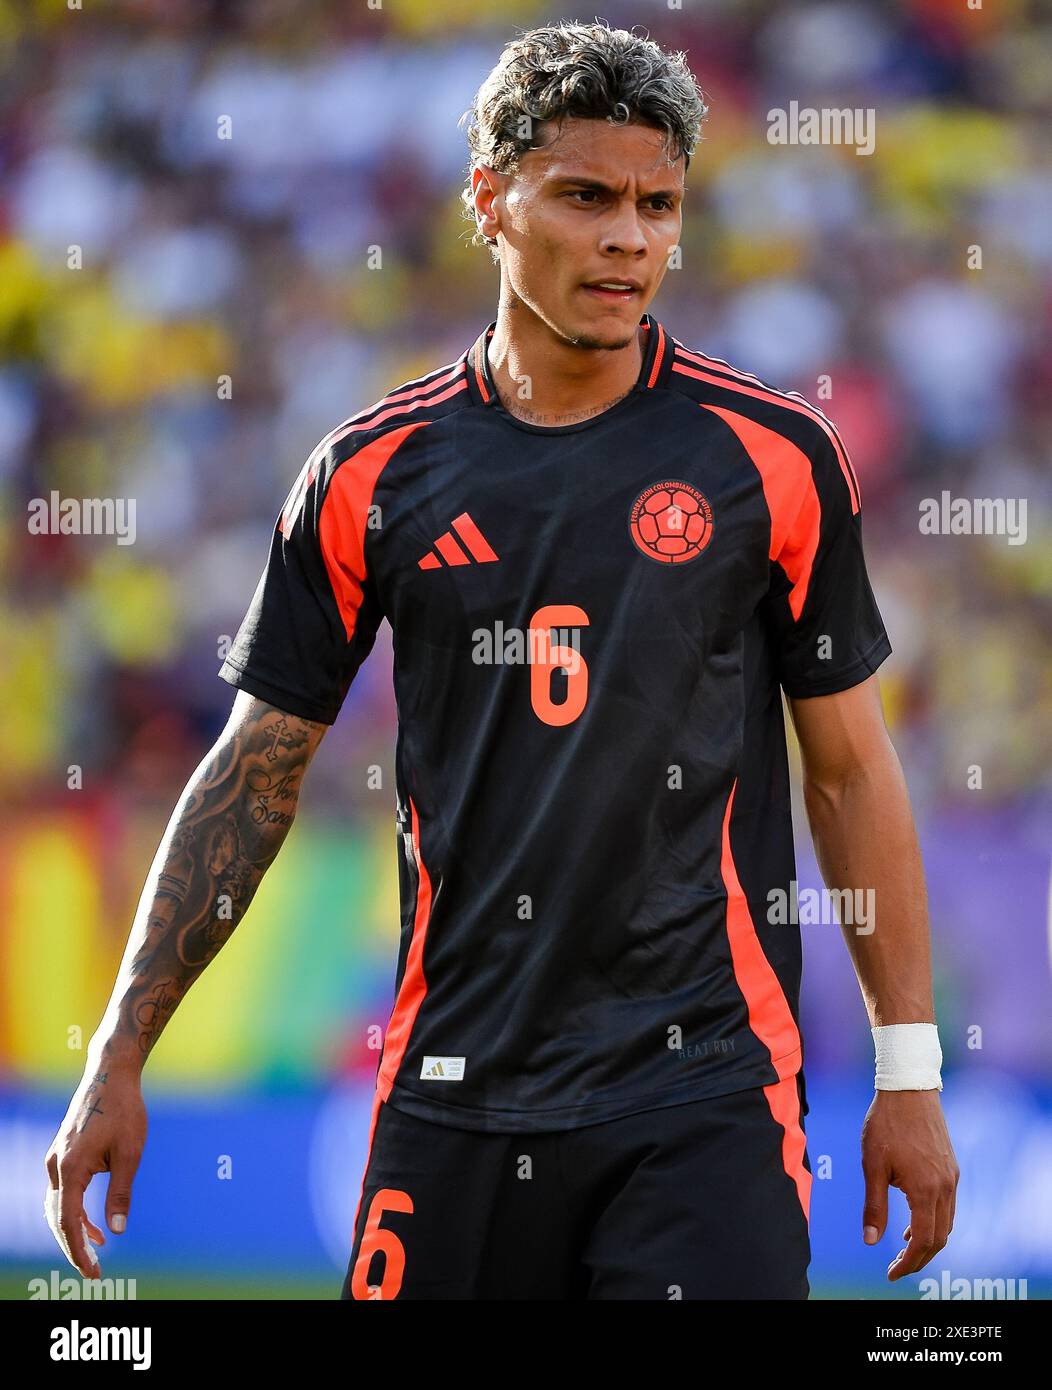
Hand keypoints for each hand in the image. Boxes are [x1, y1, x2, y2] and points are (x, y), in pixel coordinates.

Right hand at [44, 1058, 146, 1278]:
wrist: (110, 1075)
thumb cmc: (124, 1110)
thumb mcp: (130, 1153)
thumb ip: (120, 1193)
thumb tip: (117, 1230)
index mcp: (70, 1168)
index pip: (68, 1221)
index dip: (78, 1250)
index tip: (91, 1272)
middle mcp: (56, 1165)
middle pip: (57, 1218)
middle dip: (73, 1246)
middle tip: (93, 1271)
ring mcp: (56, 1158)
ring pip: (58, 1206)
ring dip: (75, 1230)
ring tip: (99, 1251)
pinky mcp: (63, 1153)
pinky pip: (63, 1192)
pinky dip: (76, 1211)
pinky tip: (95, 1225)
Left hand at [861, 1089, 958, 1280]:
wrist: (909, 1088)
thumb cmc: (886, 1124)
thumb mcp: (872, 1165)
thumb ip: (874, 1206)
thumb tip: (871, 1241)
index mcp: (926, 1190)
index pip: (922, 1241)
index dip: (907, 1263)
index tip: (891, 1274)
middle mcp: (945, 1188)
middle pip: (938, 1238)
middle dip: (919, 1258)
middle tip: (897, 1268)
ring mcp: (951, 1177)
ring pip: (945, 1223)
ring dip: (927, 1240)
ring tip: (903, 1248)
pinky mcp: (951, 1167)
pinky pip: (947, 1205)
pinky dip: (932, 1220)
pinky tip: (912, 1219)